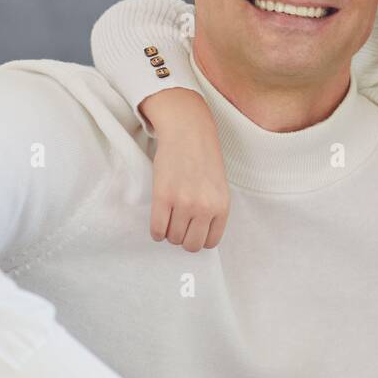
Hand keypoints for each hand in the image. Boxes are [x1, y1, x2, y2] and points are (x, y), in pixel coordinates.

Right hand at [140, 88, 229, 251]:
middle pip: (190, 245)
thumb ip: (213, 210)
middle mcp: (205, 207)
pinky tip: (159, 220)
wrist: (188, 132)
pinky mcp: (163, 197)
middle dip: (183, 239)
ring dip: (169, 232)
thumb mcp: (219, 186)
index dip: (199, 238)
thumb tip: (200, 235)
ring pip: (173, 238)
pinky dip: (156, 231)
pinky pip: (157, 229)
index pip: (210, 242)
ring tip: (169, 217)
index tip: (192, 231)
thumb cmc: (204, 157)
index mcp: (222, 206)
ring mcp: (183, 203)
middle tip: (179, 225)